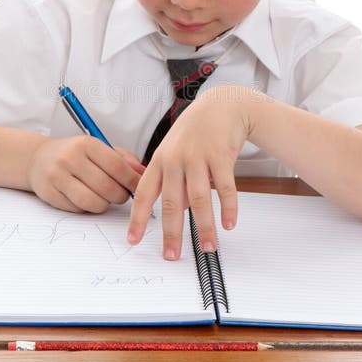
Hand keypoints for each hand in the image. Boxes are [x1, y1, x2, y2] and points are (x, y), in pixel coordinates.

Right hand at [27, 136, 144, 212]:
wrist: (37, 159)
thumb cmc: (74, 154)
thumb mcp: (98, 148)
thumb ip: (123, 158)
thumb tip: (143, 172)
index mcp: (87, 144)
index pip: (118, 166)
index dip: (133, 181)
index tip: (139, 187)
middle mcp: (71, 158)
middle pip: (107, 187)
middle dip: (121, 196)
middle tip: (122, 195)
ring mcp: (58, 177)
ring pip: (94, 202)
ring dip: (106, 205)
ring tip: (106, 198)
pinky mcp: (50, 194)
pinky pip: (78, 209)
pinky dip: (88, 208)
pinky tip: (87, 198)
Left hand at [127, 86, 251, 259]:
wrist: (220, 106)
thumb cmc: (193, 132)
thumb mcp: (173, 153)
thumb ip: (172, 182)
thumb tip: (177, 212)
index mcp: (159, 161)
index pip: (144, 194)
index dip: (137, 219)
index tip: (133, 241)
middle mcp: (175, 160)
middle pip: (172, 203)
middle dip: (172, 233)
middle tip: (172, 255)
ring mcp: (198, 158)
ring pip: (199, 200)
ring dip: (204, 227)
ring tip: (208, 247)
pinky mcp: (220, 156)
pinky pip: (225, 188)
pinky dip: (228, 208)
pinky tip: (229, 224)